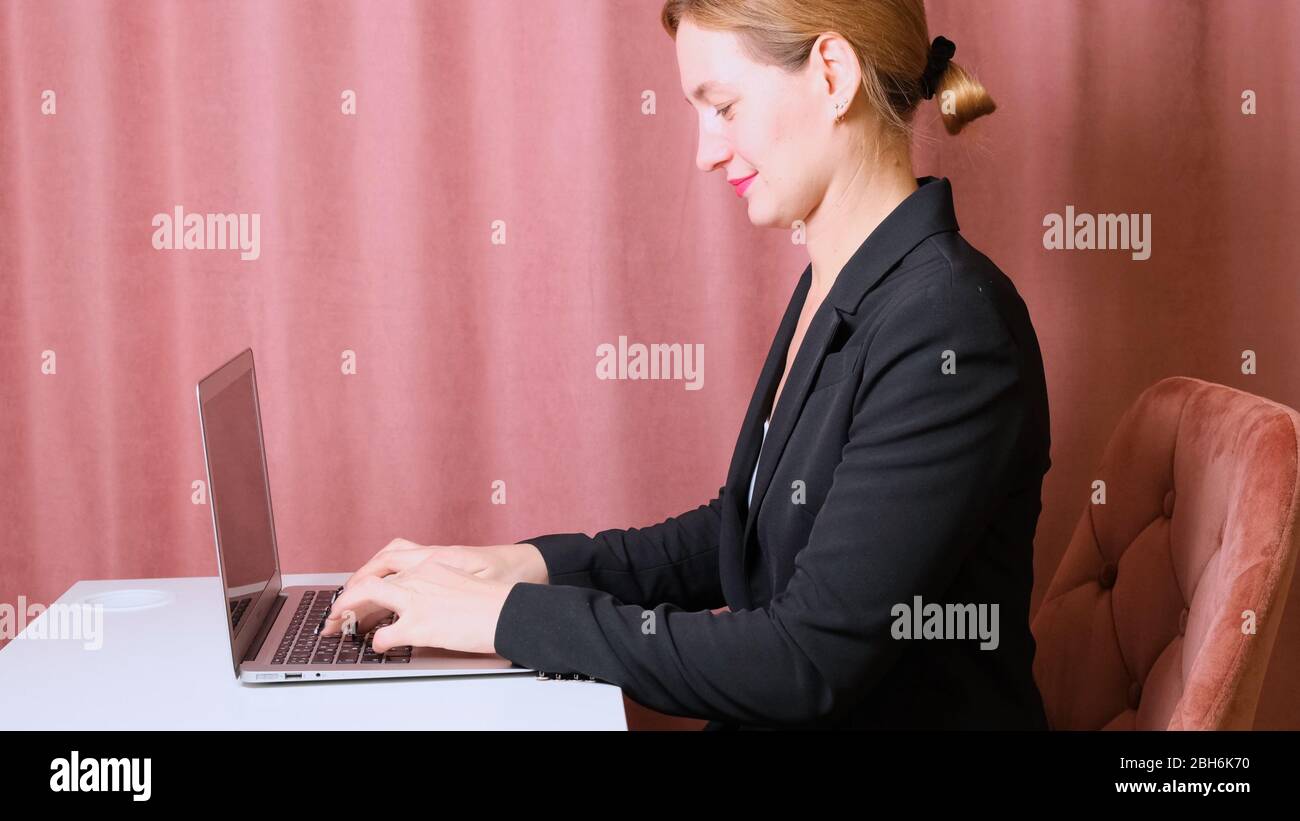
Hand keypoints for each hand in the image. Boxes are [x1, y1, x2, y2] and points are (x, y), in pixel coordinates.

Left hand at [330, 538, 547, 632]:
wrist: (511, 609)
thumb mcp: (462, 578)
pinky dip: (377, 640)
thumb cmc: (495, 597)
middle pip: (370, 579)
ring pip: (368, 596)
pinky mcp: (420, 623)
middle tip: (333, 615)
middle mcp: (419, 576)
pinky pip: (386, 632)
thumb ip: (436, 582)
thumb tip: (419, 594)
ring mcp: (417, 598)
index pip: (385, 567)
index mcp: (430, 563)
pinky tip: (379, 645)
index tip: (354, 594)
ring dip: (348, 612)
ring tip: (341, 626)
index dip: (364, 581)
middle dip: (346, 597)